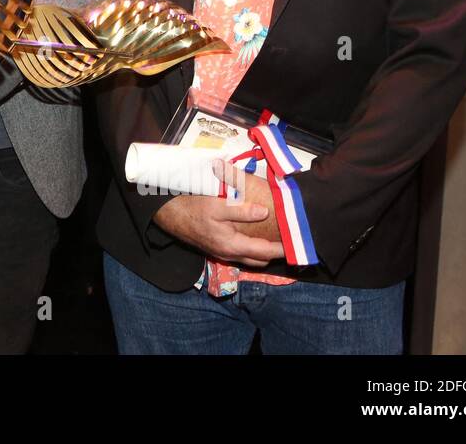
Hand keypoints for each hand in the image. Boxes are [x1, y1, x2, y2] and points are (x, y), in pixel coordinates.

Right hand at [151, 161, 283, 266]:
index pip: (265, 251)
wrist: (167, 214)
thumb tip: (264, 213)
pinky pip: (240, 253)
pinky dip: (251, 248)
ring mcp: (221, 253)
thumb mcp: (216, 205)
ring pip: (250, 258)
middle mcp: (229, 254)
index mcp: (232, 245)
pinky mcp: (215, 249)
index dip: (283, 248)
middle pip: (260, 259)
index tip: (298, 242)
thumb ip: (241, 210)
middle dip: (275, 252)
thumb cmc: (192, 208)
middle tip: (290, 240)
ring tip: (276, 239)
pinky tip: (254, 236)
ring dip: (263, 251)